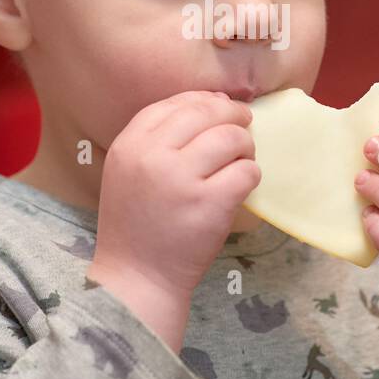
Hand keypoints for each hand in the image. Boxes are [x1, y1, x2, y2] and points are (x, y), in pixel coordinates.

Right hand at [91, 91, 260, 310]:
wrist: (138, 277)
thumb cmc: (137, 224)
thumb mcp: (128, 170)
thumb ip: (160, 137)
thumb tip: (215, 102)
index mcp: (130, 145)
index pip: (174, 104)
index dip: (203, 101)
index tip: (219, 108)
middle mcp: (152, 157)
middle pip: (206, 114)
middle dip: (232, 115)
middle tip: (244, 125)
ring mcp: (182, 180)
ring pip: (231, 138)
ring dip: (245, 145)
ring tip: (242, 159)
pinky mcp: (210, 204)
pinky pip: (246, 172)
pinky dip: (250, 175)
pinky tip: (241, 186)